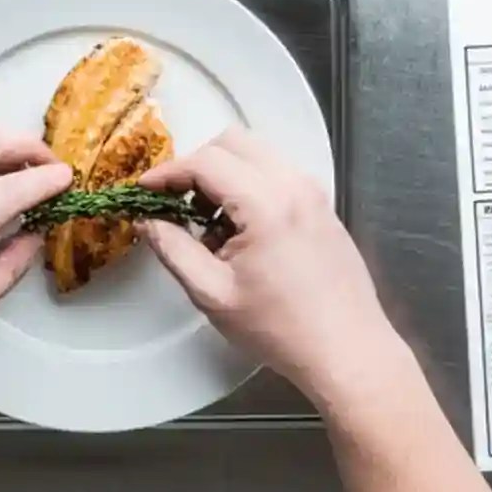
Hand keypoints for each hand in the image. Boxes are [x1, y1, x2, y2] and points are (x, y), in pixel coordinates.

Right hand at [139, 128, 404, 403]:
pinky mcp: (322, 206)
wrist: (346, 349)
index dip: (167, 172)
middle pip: (233, 142)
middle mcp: (294, 185)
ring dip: (225, 174)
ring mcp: (313, 192)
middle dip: (197, 165)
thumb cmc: (281, 329)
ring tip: (209, 224)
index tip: (145, 191)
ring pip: (257, 154)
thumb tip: (149, 222)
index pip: (206, 161)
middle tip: (176, 203)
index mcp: (266, 203)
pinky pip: (277, 174)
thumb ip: (174, 250)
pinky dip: (250, 185)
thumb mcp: (213, 294)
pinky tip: (241, 231)